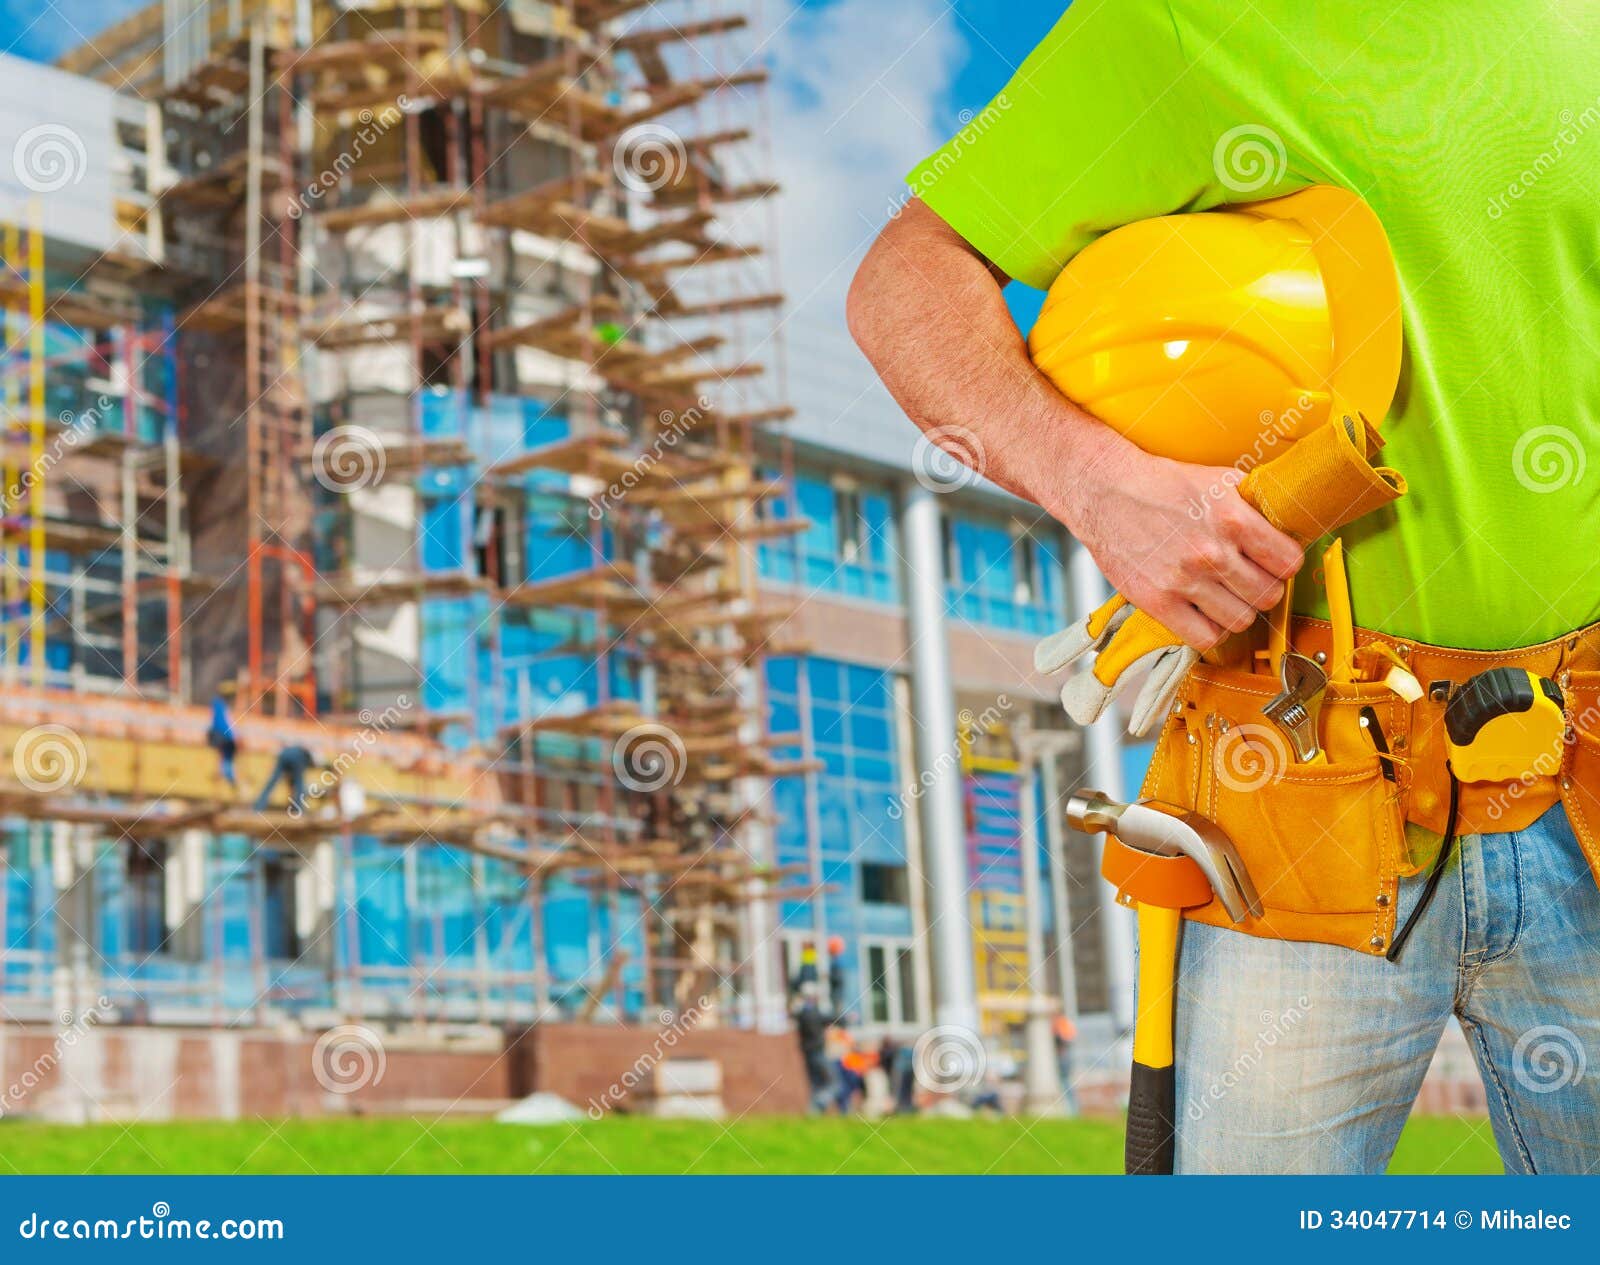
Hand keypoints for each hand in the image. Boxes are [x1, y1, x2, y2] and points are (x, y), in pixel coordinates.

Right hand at [1055, 438, 1302, 650]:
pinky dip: (1210, 630)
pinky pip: (1205, 637)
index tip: (1275, 563)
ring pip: (1241, 620)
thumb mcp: (1217, 480)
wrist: (1104, 491)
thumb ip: (1253, 505)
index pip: (1289, 562)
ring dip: (1238, 610)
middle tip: (1249, 579)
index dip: (1285, 564)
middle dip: (1264, 588)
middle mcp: (1211, 552)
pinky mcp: (1158, 601)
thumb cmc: (1160, 484)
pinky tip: (1204, 612)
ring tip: (1226, 596)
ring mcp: (1184, 580)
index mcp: (1232, 518)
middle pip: (1269, 595)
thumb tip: (1288, 526)